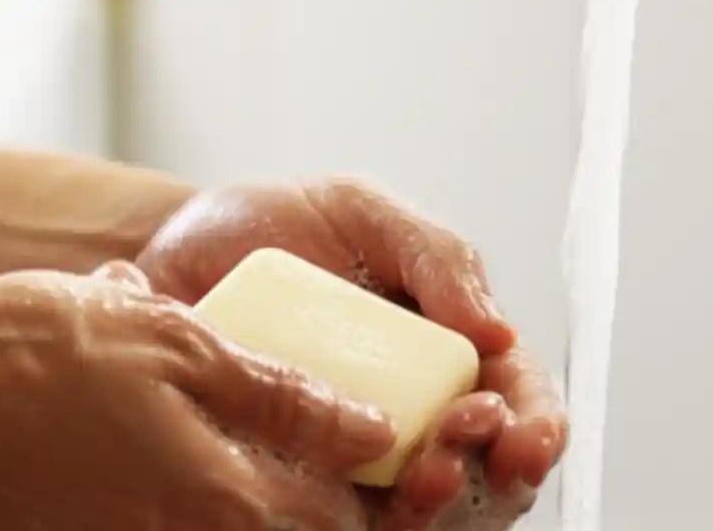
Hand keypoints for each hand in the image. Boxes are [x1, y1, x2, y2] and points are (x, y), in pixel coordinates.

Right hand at [0, 263, 394, 530]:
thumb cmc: (41, 354)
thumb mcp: (178, 348)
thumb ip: (282, 398)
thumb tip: (371, 428)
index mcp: (219, 499)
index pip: (336, 518)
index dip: (371, 486)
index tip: (378, 452)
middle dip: (316, 495)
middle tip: (310, 442)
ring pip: (224, 529)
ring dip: (246, 491)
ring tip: (220, 429)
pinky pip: (161, 527)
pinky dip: (183, 497)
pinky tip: (157, 441)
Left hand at [136, 179, 567, 528]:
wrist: (175, 252)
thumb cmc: (275, 226)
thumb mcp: (361, 213)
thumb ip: (434, 255)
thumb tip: (498, 332)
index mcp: (445, 345)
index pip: (518, 396)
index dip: (537, 427)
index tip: (522, 439)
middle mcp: (414, 407)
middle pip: (484, 471)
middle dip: (483, 479)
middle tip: (446, 462)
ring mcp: (358, 451)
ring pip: (423, 512)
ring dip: (433, 513)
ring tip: (414, 487)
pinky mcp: (301, 480)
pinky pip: (341, 525)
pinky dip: (356, 528)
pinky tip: (343, 511)